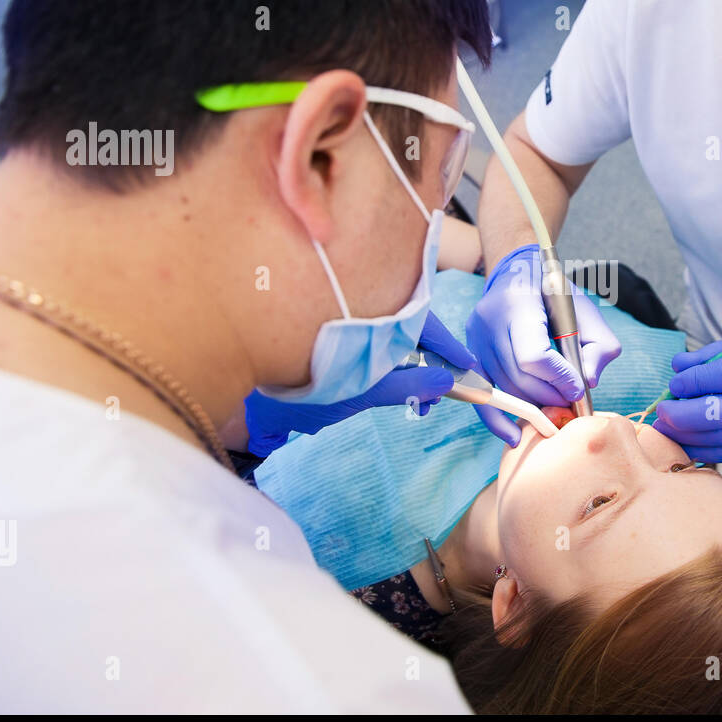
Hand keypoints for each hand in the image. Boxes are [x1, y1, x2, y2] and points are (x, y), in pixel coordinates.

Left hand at [244, 311, 473, 456]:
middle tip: (437, 401)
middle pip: (414, 331)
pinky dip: (396, 373)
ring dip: (415, 373)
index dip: (449, 346)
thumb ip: (408, 386)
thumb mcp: (363, 391)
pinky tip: (398, 395)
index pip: (424, 323)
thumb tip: (446, 383)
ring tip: (419, 407)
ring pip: (398, 344)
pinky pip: (381, 352)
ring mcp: (354, 330)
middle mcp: (366, 315)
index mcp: (373, 316)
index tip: (469, 366)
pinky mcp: (343, 345)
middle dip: (433, 367)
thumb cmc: (302, 388)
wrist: (252, 396)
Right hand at [465, 244, 621, 442]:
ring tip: (556, 407)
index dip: (558, 378)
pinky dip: (498, 419)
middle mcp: (490, 321)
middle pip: (519, 377)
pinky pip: (482, 395)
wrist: (517, 273)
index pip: (533, 355)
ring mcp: (474, 339)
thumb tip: (588, 384)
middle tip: (571, 403)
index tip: (577, 387)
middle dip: (550, 397)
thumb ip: (599, 346)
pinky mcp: (470, 354)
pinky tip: (515, 436)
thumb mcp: (586, 310)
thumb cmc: (555, 293)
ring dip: (534, 405)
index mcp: (519, 303)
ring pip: (504, 388)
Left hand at [651, 331, 721, 462]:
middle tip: (661, 414)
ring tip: (667, 430)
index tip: (675, 385)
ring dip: (689, 437)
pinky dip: (708, 451)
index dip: (693, 382)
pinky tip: (689, 445)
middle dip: (683, 416)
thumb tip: (677, 367)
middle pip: (721, 413)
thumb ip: (716, 354)